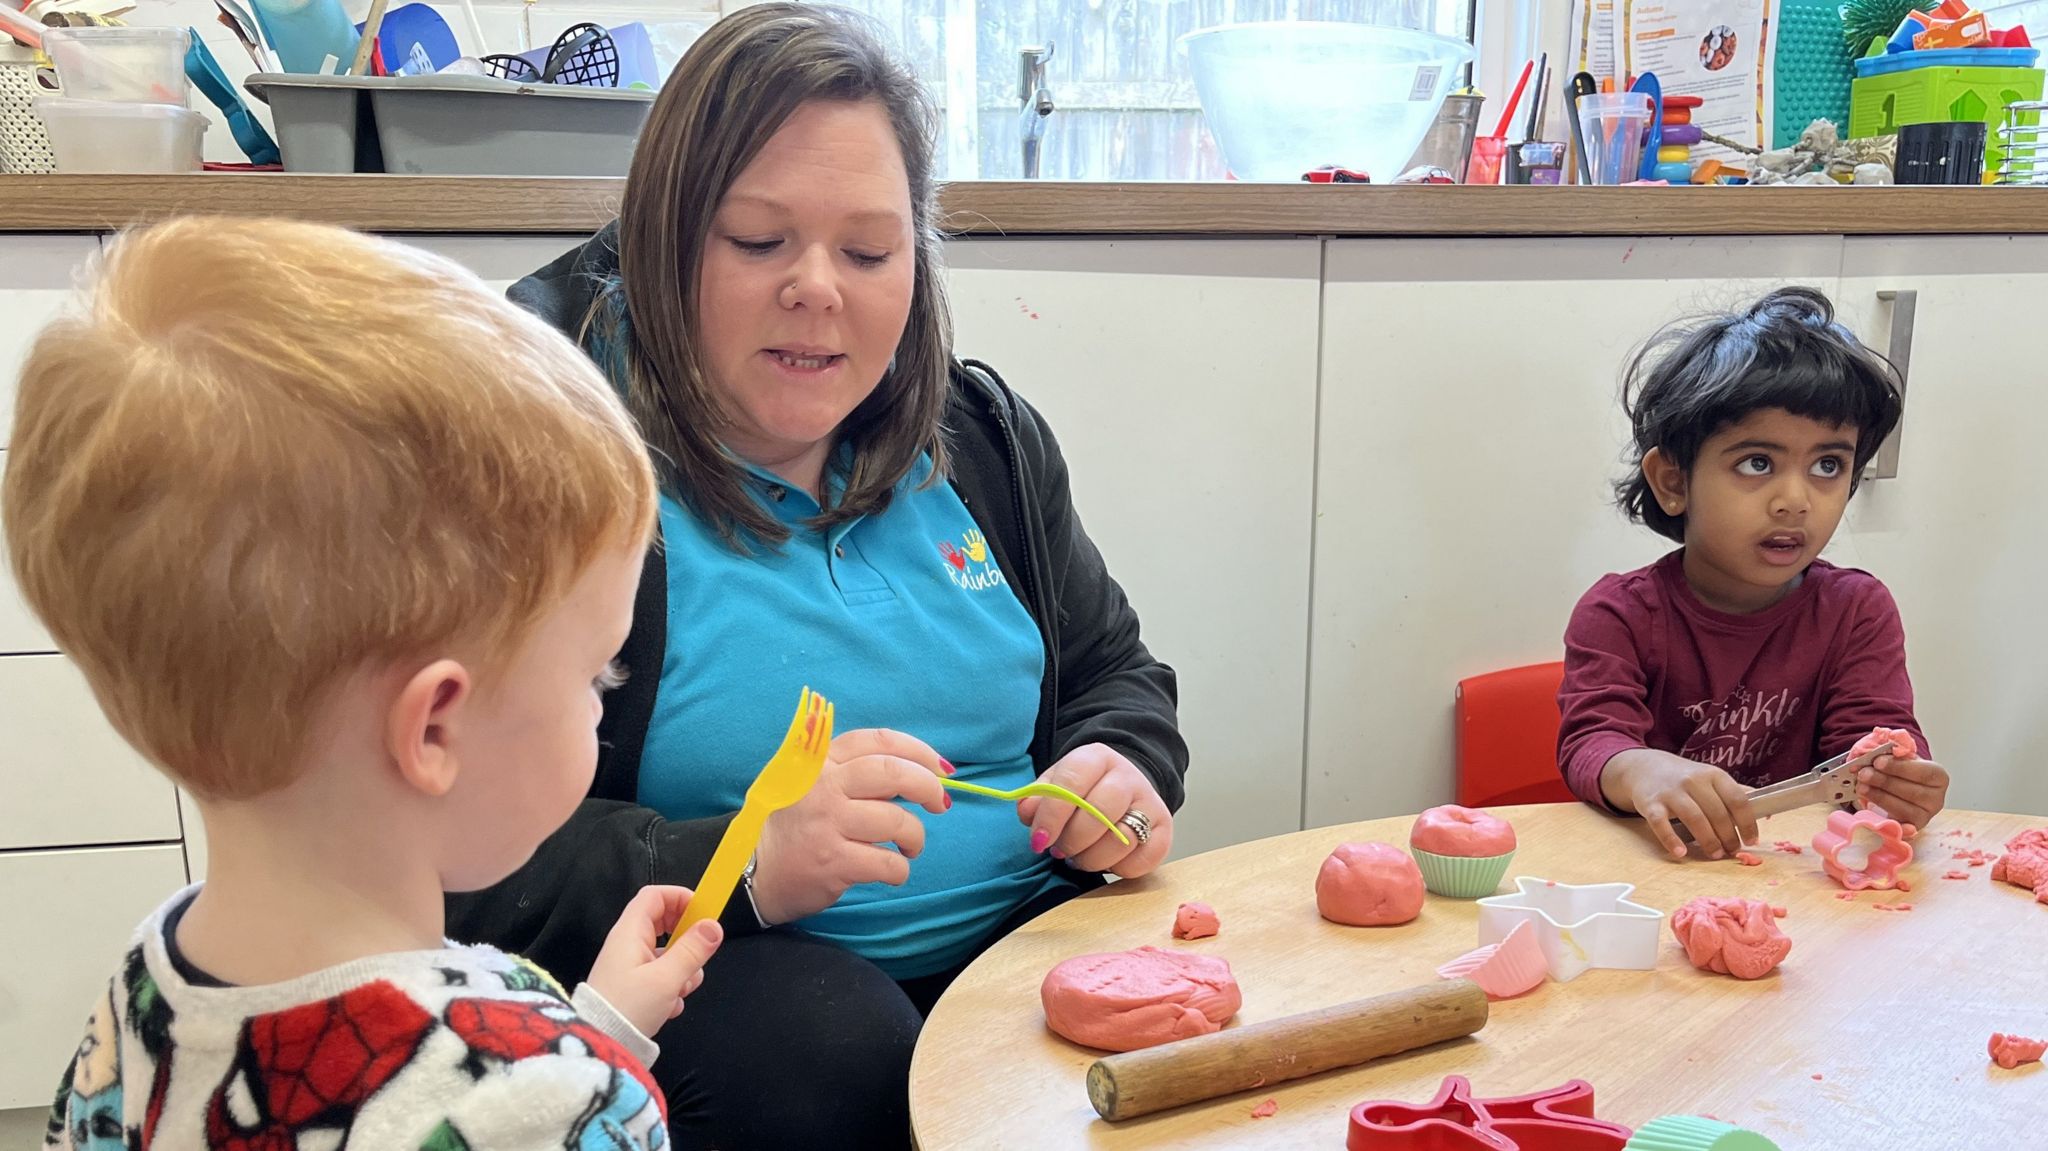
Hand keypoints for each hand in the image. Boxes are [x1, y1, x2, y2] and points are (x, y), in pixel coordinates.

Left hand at [586, 885, 722, 1038]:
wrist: (599, 1045)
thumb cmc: (629, 1007)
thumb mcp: (667, 979)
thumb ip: (692, 950)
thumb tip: (714, 926)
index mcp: (630, 932)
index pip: (655, 896)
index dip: (681, 897)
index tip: (704, 914)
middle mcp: (627, 944)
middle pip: (663, 923)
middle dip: (686, 939)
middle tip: (699, 954)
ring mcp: (629, 966)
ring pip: (665, 953)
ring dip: (681, 970)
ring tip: (679, 991)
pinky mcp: (631, 987)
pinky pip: (659, 976)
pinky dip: (670, 988)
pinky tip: (668, 1007)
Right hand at [750, 728, 950, 924]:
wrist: (755, 872)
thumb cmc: (797, 825)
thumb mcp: (813, 782)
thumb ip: (854, 771)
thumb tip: (919, 772)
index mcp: (821, 762)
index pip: (879, 741)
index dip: (918, 751)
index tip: (941, 768)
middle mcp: (824, 787)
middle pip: (893, 774)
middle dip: (928, 787)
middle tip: (939, 804)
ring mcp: (827, 825)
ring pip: (896, 821)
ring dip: (916, 836)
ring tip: (910, 846)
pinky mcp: (832, 862)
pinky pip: (887, 863)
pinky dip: (900, 869)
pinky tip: (893, 870)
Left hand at [1017, 743, 1171, 877]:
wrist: (1121, 788)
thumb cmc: (1082, 791)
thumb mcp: (1054, 785)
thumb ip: (1036, 798)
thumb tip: (1028, 813)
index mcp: (1095, 758)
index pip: (1071, 783)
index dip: (1051, 816)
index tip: (1038, 840)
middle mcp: (1128, 776)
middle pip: (1099, 813)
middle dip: (1072, 841)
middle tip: (1060, 850)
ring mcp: (1150, 802)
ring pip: (1121, 840)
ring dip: (1092, 859)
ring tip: (1079, 857)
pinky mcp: (1164, 829)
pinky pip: (1143, 859)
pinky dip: (1119, 868)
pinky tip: (1106, 860)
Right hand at [1600, 748, 1757, 860]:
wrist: (1644, 768)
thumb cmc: (1684, 779)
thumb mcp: (1711, 779)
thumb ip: (1735, 793)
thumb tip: (1769, 812)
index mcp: (1713, 775)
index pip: (1737, 799)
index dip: (1748, 823)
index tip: (1752, 840)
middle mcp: (1693, 780)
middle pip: (1717, 812)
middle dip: (1728, 836)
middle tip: (1732, 851)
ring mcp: (1671, 792)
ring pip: (1694, 818)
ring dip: (1708, 840)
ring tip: (1714, 854)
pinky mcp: (1650, 803)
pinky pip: (1661, 824)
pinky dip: (1671, 839)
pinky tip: (1681, 852)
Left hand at [1857, 753, 1947, 830]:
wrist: (1901, 788)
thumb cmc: (1901, 771)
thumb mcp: (1900, 759)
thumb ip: (1891, 756)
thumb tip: (1873, 754)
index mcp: (1939, 777)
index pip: (1924, 773)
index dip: (1899, 768)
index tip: (1877, 762)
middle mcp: (1936, 799)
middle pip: (1912, 792)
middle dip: (1884, 782)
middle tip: (1864, 774)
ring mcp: (1926, 816)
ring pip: (1904, 809)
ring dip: (1879, 797)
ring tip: (1861, 787)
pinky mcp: (1912, 827)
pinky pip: (1899, 827)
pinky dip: (1887, 822)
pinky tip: (1872, 812)